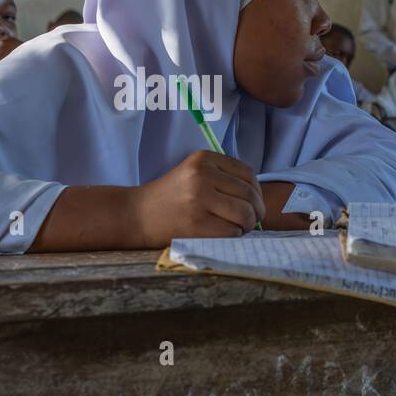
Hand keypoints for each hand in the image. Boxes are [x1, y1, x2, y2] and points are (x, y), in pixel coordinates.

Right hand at [128, 150, 265, 244]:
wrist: (136, 215)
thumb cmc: (170, 197)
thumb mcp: (194, 174)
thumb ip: (223, 177)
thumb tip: (259, 198)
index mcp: (203, 159)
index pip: (248, 173)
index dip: (255, 191)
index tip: (252, 203)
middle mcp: (202, 176)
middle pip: (250, 195)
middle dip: (255, 212)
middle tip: (249, 221)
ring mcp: (199, 200)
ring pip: (245, 214)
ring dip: (246, 226)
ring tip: (236, 228)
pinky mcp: (197, 224)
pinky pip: (232, 232)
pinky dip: (233, 236)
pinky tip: (220, 234)